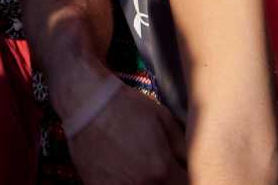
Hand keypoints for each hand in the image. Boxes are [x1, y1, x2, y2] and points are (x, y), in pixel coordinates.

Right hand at [65, 86, 187, 184]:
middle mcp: (141, 184)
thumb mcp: (165, 120)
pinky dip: (125, 183)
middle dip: (168, 181)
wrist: (84, 100)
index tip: (180, 168)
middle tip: (160, 167)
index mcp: (162, 170)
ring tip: (141, 166)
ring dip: (147, 183)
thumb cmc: (126, 106)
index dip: (185, 177)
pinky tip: (124, 171)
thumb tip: (193, 165)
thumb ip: (184, 150)